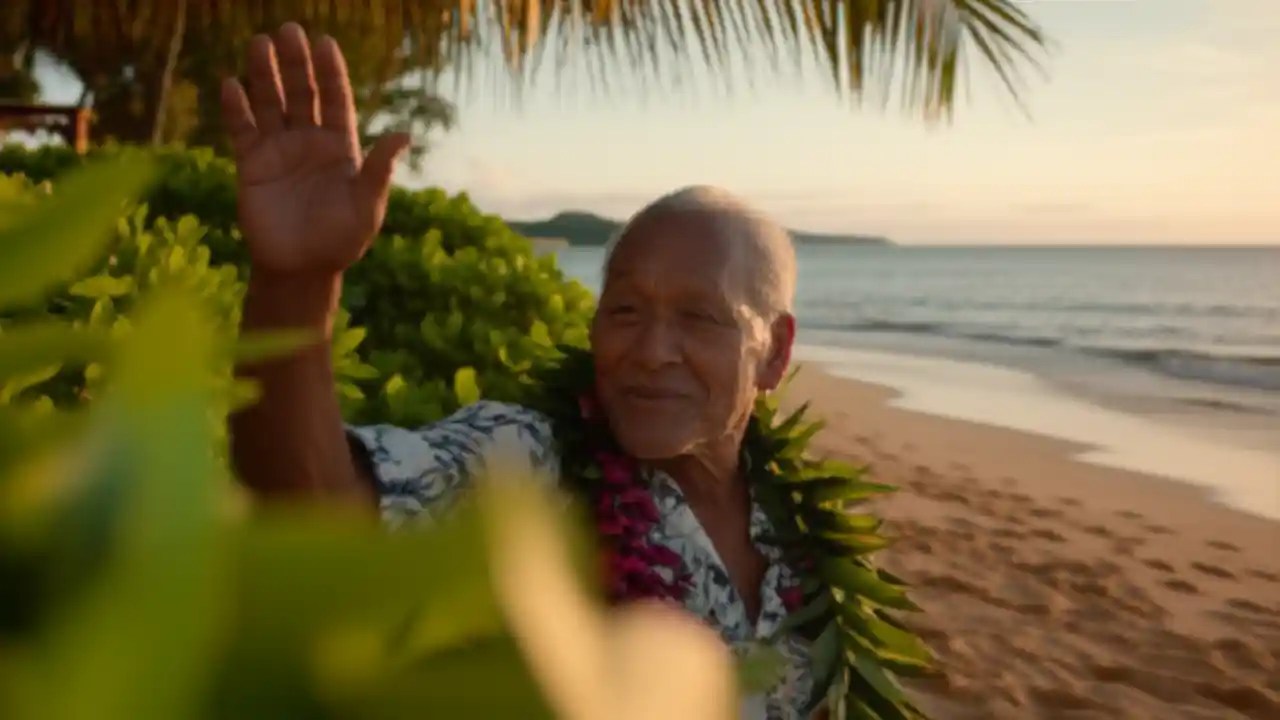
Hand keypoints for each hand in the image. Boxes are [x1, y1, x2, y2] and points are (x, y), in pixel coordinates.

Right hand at [220, 23, 408, 275]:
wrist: (301, 269)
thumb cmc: (341, 241)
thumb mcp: (367, 205)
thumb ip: (380, 169)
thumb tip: (405, 134)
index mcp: (341, 147)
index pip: (335, 100)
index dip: (330, 72)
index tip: (324, 42)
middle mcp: (309, 142)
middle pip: (303, 93)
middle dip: (296, 63)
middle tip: (288, 30)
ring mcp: (279, 151)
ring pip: (271, 104)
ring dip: (265, 75)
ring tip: (259, 43)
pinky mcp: (252, 165)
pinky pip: (242, 130)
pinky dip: (236, 108)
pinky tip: (231, 84)